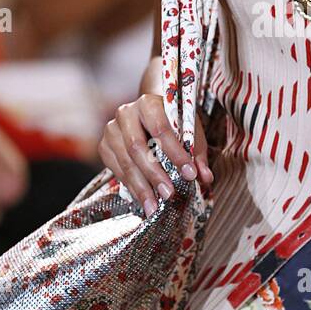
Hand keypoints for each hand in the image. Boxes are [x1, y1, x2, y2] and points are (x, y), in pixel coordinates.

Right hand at [99, 92, 213, 217]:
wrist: (148, 116)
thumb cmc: (173, 122)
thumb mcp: (189, 130)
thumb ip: (197, 152)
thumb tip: (205, 177)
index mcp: (148, 103)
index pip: (161, 129)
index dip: (175, 153)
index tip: (189, 174)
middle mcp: (126, 113)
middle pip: (137, 147)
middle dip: (154, 174)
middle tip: (168, 194)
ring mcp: (111, 130)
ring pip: (125, 161)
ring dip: (141, 186)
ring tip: (154, 206)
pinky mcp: (104, 146)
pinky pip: (116, 170)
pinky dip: (130, 186)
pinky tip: (143, 199)